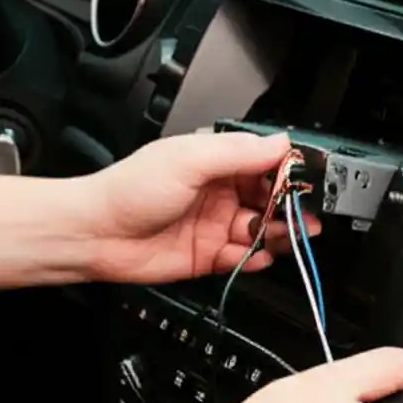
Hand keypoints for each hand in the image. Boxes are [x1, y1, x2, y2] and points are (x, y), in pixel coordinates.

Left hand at [84, 131, 319, 283]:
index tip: (308, 181)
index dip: (288, 172)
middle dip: (290, 207)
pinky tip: (259, 255)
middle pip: (269, 200)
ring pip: (260, 231)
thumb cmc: (128, 190)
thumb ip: (238, 152)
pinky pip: (242, 258)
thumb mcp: (189, 159)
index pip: (264, 163)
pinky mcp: (206, 256)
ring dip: (278, 234)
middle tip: (306, 215)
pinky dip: (254, 259)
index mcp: (214, 161)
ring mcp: (213, 225)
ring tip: (289, 236)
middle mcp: (218, 192)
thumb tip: (280, 143)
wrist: (94, 234)